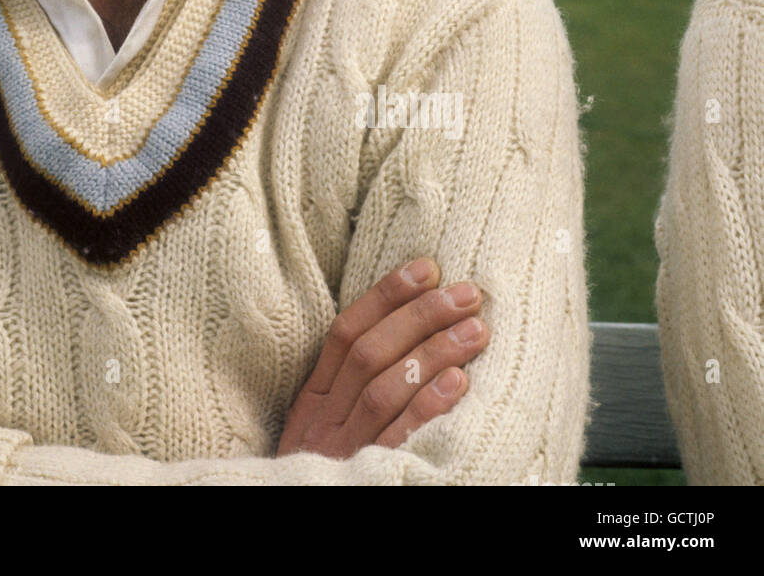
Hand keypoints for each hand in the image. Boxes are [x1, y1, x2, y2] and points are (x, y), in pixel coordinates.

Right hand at [276, 258, 487, 459]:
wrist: (298, 510)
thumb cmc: (326, 474)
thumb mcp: (326, 426)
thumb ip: (352, 386)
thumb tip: (406, 329)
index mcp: (313, 398)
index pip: (346, 332)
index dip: (386, 295)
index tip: (427, 266)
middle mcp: (325, 420)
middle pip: (371, 354)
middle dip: (420, 316)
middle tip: (467, 294)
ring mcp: (346, 451)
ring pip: (386, 389)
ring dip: (433, 352)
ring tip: (476, 330)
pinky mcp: (371, 478)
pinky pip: (399, 438)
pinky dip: (428, 406)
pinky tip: (459, 384)